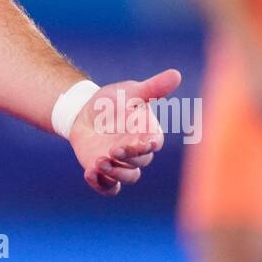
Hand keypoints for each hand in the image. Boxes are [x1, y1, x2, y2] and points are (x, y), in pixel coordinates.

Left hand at [69, 69, 181, 195]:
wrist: (85, 112)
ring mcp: (122, 165)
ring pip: (127, 177)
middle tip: (112, 150)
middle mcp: (138, 152)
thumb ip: (153, 88)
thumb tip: (177, 74)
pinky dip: (101, 185)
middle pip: (140, 162)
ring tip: (98, 162)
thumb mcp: (131, 92)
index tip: (140, 143)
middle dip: (127, 158)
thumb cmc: (113, 101)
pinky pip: (109, 188)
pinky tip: (89, 174)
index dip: (148, 146)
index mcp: (148, 133)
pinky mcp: (105, 173)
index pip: (154, 144)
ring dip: (115, 173)